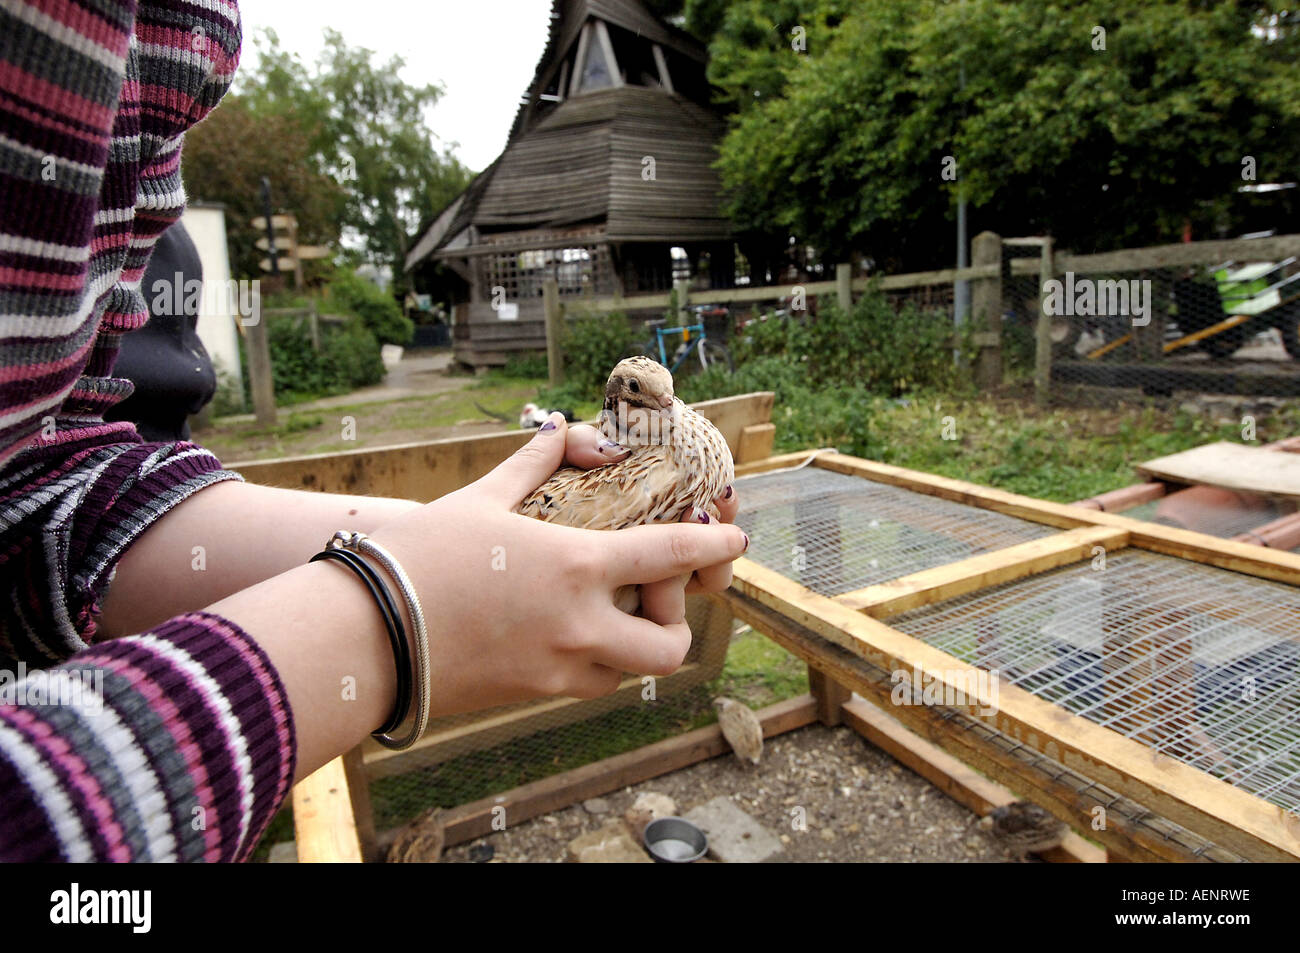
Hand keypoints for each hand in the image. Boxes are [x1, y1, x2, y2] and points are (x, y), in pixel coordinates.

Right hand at [368, 414, 747, 713]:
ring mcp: (558, 669)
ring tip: (602, 609)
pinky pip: (585, 684)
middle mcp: (580, 626)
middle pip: (669, 646)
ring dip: (632, 643)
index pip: (671, 554)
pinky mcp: (530, 695)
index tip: (735, 540)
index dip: (714, 547)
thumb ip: (531, 465)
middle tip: (649, 592)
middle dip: (675, 621)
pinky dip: (592, 661)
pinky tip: (561, 630)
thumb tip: (560, 430)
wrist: (364, 637)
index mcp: (577, 567)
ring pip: (628, 671)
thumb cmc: (418, 557)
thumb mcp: (479, 499)